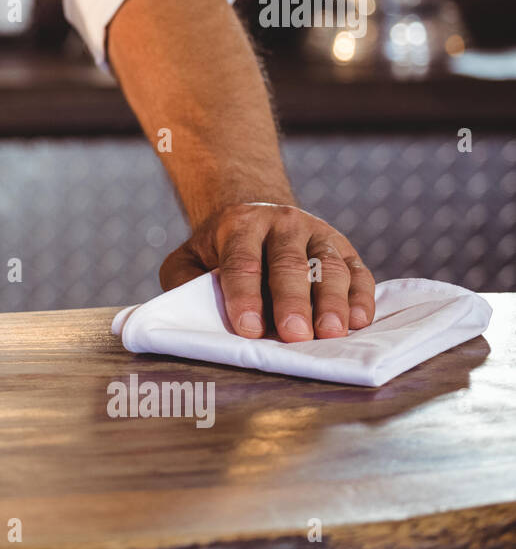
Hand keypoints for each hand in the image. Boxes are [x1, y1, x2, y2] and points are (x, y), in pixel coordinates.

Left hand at [159, 202, 375, 341]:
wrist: (256, 214)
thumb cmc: (219, 250)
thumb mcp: (189, 259)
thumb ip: (186, 282)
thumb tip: (194, 314)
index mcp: (241, 225)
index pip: (241, 261)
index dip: (244, 295)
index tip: (248, 327)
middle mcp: (282, 224)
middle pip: (288, 263)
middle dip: (291, 301)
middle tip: (294, 334)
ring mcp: (317, 233)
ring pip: (328, 266)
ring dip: (332, 301)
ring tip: (331, 333)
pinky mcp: (344, 248)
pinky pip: (358, 271)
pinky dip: (362, 296)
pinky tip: (359, 321)